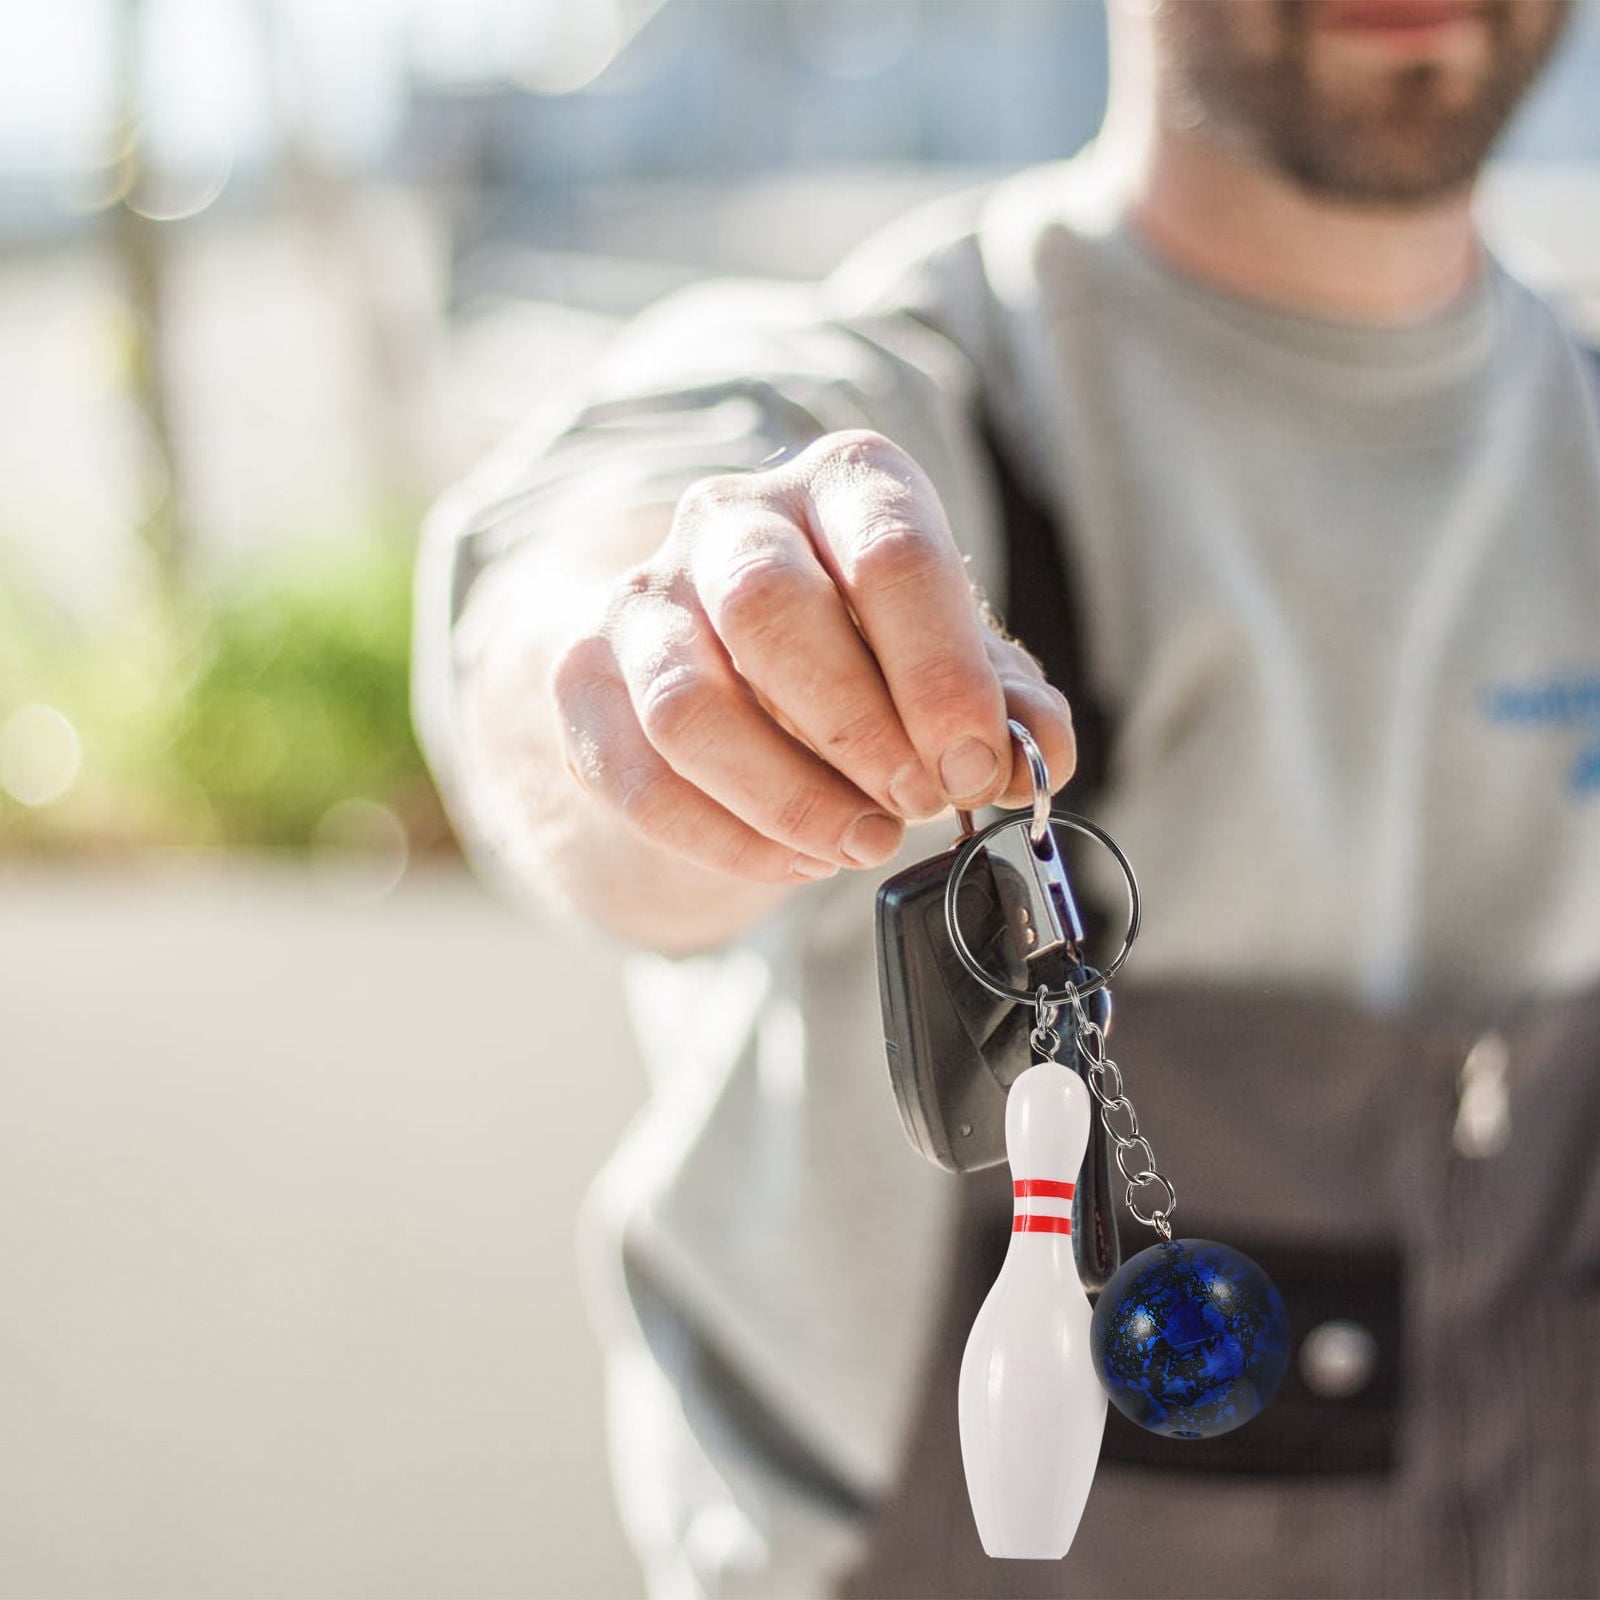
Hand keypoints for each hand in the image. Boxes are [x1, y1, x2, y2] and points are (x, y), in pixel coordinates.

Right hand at [550, 430, 1076, 883]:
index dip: (939, 674)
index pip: (889, 552)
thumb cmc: (864, 651)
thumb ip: (1003, 703)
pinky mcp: (585, 681)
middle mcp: (731, 518)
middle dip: (857, 730)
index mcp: (842, 483)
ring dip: (788, 798)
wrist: (733, 659)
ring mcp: (645, 598)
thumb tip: (1039, 752)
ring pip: (688, 705)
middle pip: (770, 609)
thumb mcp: (949, 662)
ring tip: (861, 843)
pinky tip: (796, 860)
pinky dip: (727, 841)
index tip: (972, 766)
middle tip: (916, 803)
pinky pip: (639, 778)